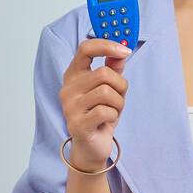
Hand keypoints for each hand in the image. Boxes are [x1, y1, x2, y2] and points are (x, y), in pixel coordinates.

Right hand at [60, 38, 131, 172]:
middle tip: (120, 96)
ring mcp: (70, 107)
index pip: (85, 49)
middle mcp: (68, 89)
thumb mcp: (110, 89)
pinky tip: (107, 121)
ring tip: (113, 111)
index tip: (125, 50)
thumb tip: (121, 51)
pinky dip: (113, 116)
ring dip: (118, 103)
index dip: (106, 45)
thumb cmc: (100, 115)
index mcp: (73, 75)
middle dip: (120, 86)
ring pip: (106, 92)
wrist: (91, 147)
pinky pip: (105, 111)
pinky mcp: (77, 124)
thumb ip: (113, 69)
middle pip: (103, 73)